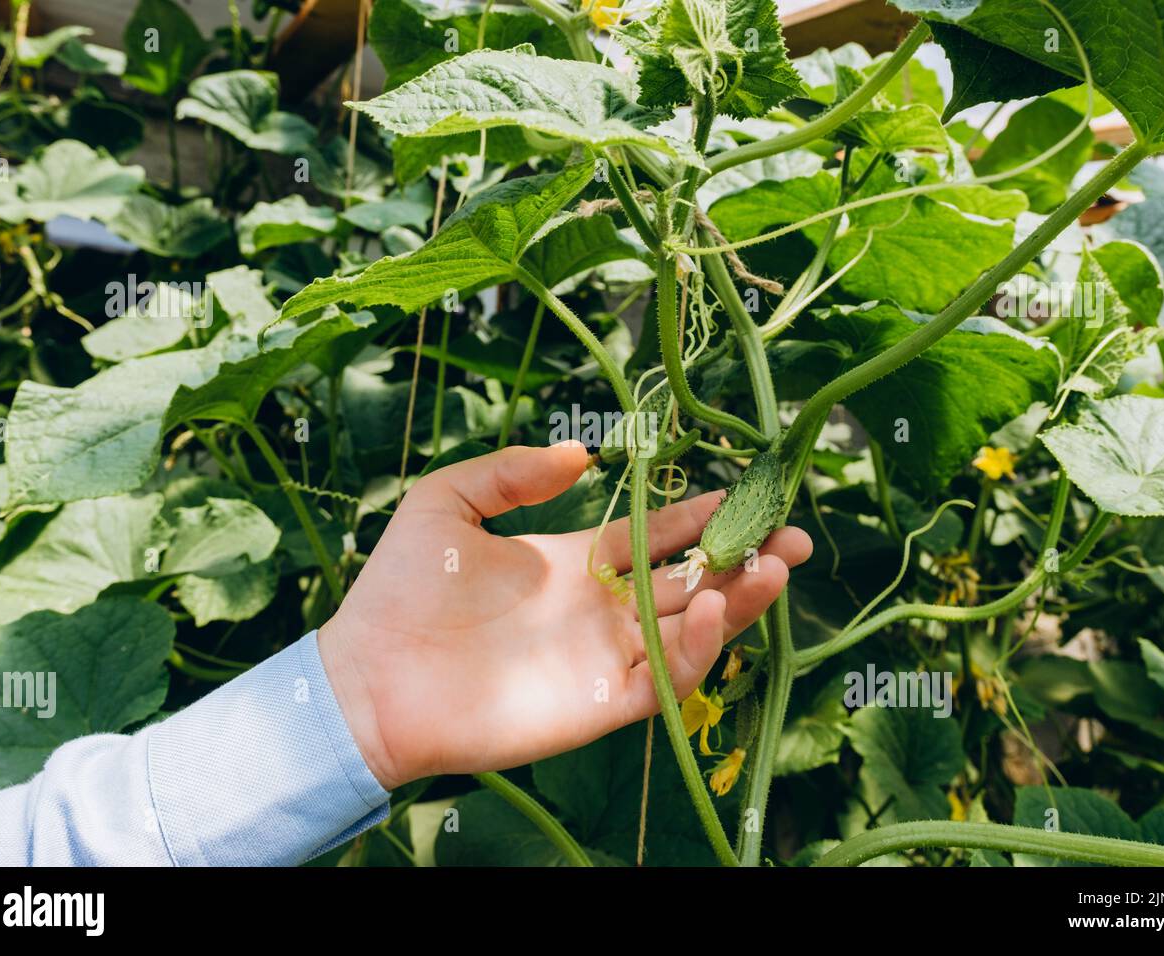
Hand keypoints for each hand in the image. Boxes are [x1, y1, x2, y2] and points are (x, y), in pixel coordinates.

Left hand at [318, 442, 811, 789]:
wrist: (370, 677)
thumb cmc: (401, 589)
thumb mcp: (448, 502)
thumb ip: (512, 471)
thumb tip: (583, 452)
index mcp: (573, 563)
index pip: (654, 538)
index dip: (699, 515)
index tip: (742, 490)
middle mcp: (599, 610)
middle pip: (689, 582)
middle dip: (744, 557)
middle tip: (792, 534)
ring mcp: (603, 658)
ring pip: (692, 630)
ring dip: (738, 601)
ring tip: (775, 567)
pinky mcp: (600, 704)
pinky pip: (665, 680)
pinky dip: (698, 649)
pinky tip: (716, 610)